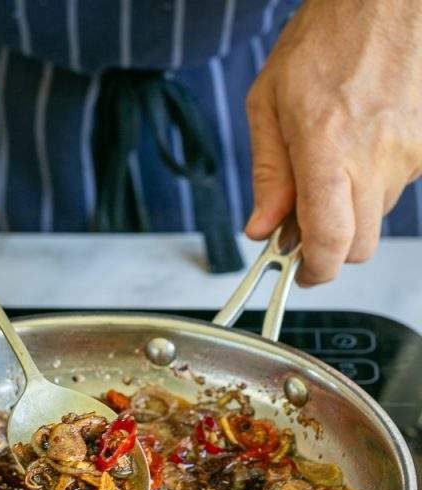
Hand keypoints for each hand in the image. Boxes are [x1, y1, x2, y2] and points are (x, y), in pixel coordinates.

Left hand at [245, 0, 421, 284]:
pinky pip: (396, 186)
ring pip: (376, 216)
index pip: (330, 242)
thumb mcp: (270, 102)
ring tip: (330, 161)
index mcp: (328, 147)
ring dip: (349, 208)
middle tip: (303, 225)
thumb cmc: (329, 35)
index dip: (313, 271)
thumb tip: (262, 228)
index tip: (299, 273)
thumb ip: (268, 173)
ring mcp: (410, 154)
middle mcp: (376, 158)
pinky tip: (357, 145)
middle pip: (358, 246)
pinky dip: (371, 182)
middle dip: (329, 247)